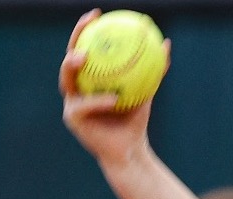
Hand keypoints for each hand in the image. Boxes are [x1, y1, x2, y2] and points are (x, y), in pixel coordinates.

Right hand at [58, 9, 169, 167]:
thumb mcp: (146, 91)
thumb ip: (153, 71)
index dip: (87, 30)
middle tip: (88, 26)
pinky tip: (113, 98)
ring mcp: (71, 102)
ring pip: (67, 79)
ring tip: (85, 57)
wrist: (130, 150)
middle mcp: (75, 88)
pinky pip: (85, 105)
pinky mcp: (72, 119)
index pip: (84, 48)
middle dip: (74, 39)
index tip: (98, 14)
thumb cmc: (135, 120)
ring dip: (73, 66)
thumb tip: (165, 44)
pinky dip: (100, 101)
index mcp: (88, 79)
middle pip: (68, 58)